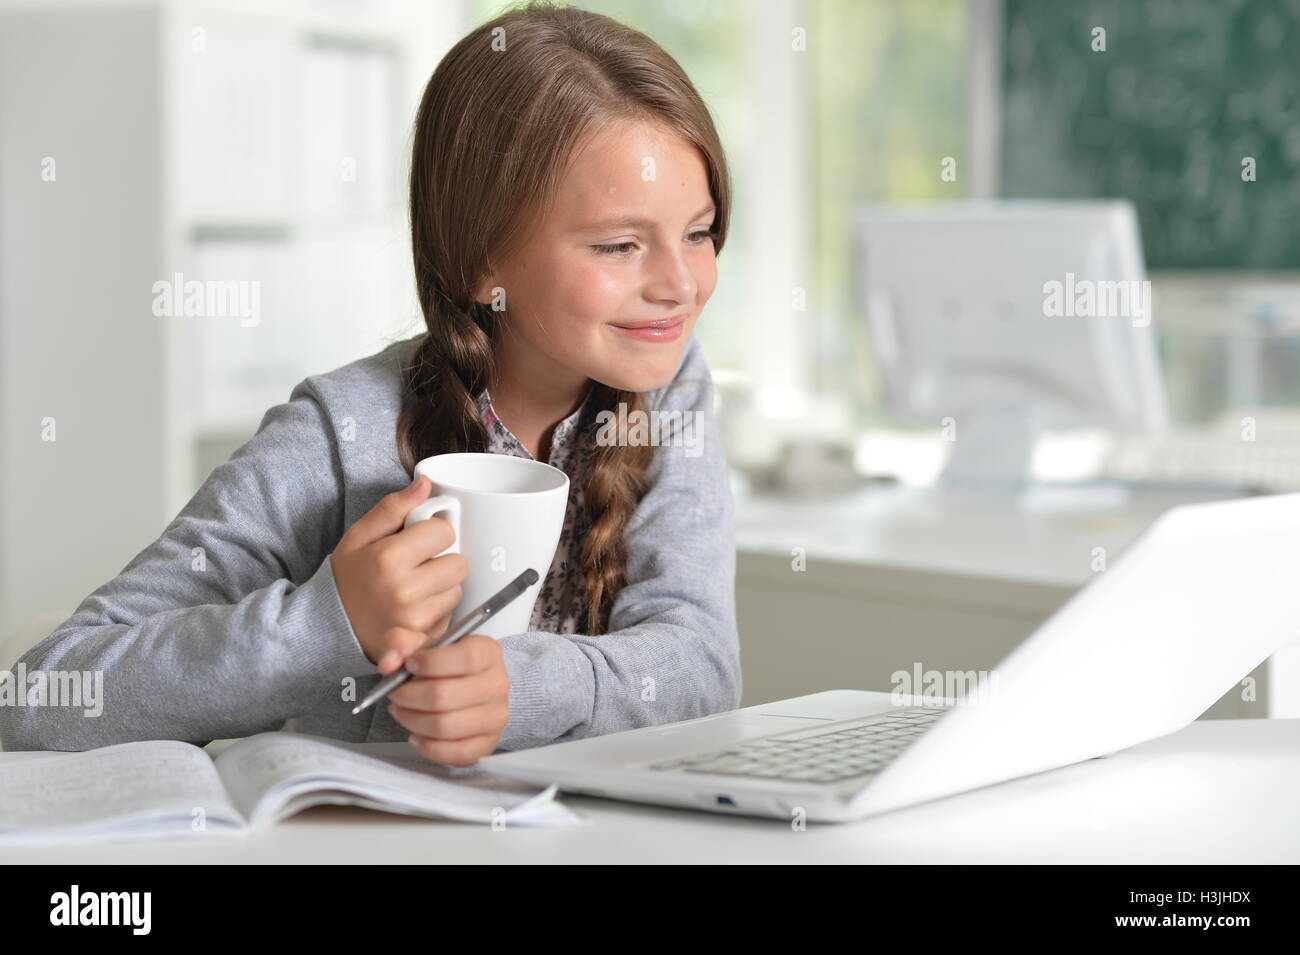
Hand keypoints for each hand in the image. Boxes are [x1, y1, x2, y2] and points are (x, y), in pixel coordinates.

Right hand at [332, 474, 468, 668]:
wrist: (328, 628)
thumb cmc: (346, 580)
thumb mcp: (359, 536)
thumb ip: (393, 508)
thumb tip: (424, 484)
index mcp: (388, 559)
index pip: (444, 532)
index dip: (432, 533)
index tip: (417, 541)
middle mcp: (405, 591)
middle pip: (458, 563)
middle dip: (441, 560)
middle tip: (417, 566)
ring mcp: (416, 619)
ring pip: (456, 590)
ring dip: (441, 587)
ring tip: (412, 588)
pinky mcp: (424, 639)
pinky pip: (450, 615)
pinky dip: (436, 610)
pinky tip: (414, 609)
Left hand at [383, 634, 509, 765]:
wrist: (464, 684)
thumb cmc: (443, 664)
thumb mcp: (423, 644)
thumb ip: (401, 644)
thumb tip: (388, 663)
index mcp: (487, 652)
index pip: (466, 658)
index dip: (431, 663)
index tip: (409, 665)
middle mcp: (497, 684)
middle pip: (445, 695)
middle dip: (408, 696)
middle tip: (395, 692)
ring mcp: (495, 716)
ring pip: (445, 726)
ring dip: (412, 720)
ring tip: (401, 711)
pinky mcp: (487, 742)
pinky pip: (456, 752)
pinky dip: (428, 747)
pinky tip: (416, 735)